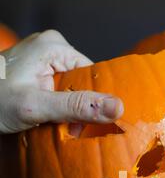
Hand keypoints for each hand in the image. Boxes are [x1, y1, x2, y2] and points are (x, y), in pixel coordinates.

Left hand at [0, 30, 123, 133]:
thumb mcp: (37, 107)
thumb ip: (76, 107)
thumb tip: (118, 108)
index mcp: (55, 46)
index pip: (92, 76)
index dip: (92, 103)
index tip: (84, 127)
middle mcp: (50, 47)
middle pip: (81, 83)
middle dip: (77, 109)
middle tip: (66, 130)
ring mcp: (40, 59)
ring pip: (69, 90)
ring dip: (65, 111)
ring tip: (52, 126)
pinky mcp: (34, 71)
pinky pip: (56, 90)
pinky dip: (54, 108)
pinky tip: (46, 120)